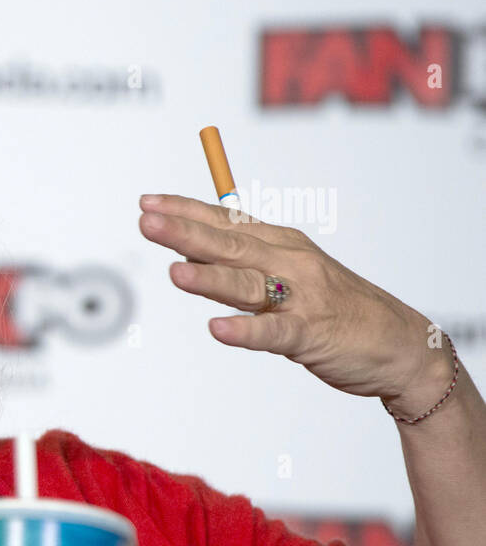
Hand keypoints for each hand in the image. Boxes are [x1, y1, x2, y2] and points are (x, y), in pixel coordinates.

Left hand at [136, 193, 450, 411]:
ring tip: (174, 272)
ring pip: (247, 284)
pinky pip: (275, 332)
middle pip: (229, 245)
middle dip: (185, 233)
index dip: (185, 211)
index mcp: (280, 244)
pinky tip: (219, 329)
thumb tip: (187, 252)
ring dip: (210, 278)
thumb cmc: (334, 306)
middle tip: (146, 222)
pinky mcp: (312, 334)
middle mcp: (289, 263)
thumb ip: (240, 264)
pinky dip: (247, 331)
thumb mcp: (287, 274)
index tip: (147, 202)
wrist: (398, 343)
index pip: (225, 221)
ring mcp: (302, 298)